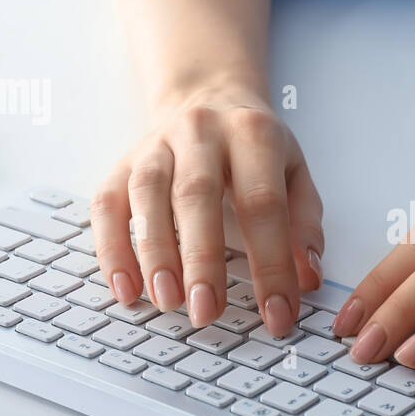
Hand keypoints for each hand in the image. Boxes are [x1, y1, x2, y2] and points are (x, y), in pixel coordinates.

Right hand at [90, 98, 323, 333]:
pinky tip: (126, 288)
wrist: (209, 100)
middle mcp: (201, 132)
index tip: (277, 314)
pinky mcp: (123, 163)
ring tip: (167, 301)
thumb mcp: (296, 175)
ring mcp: (156, 145)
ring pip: (146, 194)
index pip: (264, 204)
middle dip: (202, 259)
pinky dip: (112, 249)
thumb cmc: (257, 151)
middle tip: (206, 311)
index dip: (271, 264)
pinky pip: (107, 204)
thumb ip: (305, 225)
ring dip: (153, 253)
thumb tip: (308, 276)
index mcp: (254, 134)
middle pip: (197, 194)